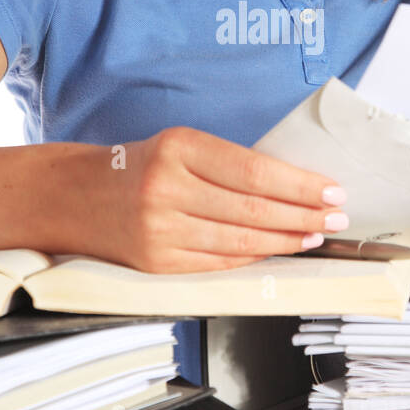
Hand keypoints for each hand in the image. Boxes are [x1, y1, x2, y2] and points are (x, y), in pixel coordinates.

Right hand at [49, 125, 348, 272]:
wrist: (72, 198)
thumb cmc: (135, 167)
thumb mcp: (178, 146)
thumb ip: (226, 164)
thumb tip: (292, 186)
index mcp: (176, 149)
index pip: (254, 170)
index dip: (299, 185)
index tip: (332, 190)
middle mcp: (166, 189)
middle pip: (253, 209)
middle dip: (304, 214)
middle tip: (336, 215)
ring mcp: (160, 231)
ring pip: (240, 242)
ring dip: (286, 240)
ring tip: (314, 234)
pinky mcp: (158, 263)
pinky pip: (219, 263)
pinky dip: (254, 258)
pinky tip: (277, 250)